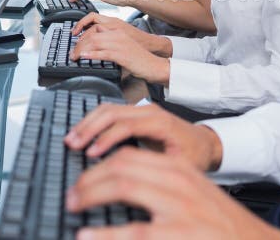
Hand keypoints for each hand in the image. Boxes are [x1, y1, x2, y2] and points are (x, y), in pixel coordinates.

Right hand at [64, 102, 221, 171]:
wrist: (206, 144)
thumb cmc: (196, 155)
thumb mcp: (180, 165)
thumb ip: (156, 165)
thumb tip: (130, 172)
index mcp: (162, 122)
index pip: (127, 124)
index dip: (106, 138)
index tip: (91, 153)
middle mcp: (151, 111)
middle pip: (112, 111)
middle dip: (90, 127)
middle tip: (73, 143)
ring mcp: (143, 110)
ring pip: (108, 108)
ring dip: (88, 122)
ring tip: (72, 138)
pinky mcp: (137, 113)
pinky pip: (111, 111)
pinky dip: (94, 120)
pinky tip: (84, 133)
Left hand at [66, 148, 279, 239]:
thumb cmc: (221, 224)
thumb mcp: (192, 194)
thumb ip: (161, 185)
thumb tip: (123, 186)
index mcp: (178, 169)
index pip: (129, 153)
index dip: (100, 160)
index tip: (82, 172)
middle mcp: (177, 181)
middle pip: (121, 165)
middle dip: (89, 177)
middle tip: (73, 193)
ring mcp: (179, 206)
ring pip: (122, 185)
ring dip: (90, 193)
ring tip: (74, 205)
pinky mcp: (177, 233)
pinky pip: (131, 232)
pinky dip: (103, 234)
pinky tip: (87, 236)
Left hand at [71, 29, 169, 84]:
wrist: (154, 65)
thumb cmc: (139, 59)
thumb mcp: (123, 46)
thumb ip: (111, 44)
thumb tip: (95, 48)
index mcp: (118, 31)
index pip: (95, 28)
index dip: (82, 35)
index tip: (76, 43)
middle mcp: (118, 35)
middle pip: (92, 35)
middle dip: (79, 44)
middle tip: (72, 53)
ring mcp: (120, 44)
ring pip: (95, 42)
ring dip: (81, 50)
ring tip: (75, 56)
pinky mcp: (121, 55)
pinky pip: (103, 52)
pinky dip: (91, 54)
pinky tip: (84, 57)